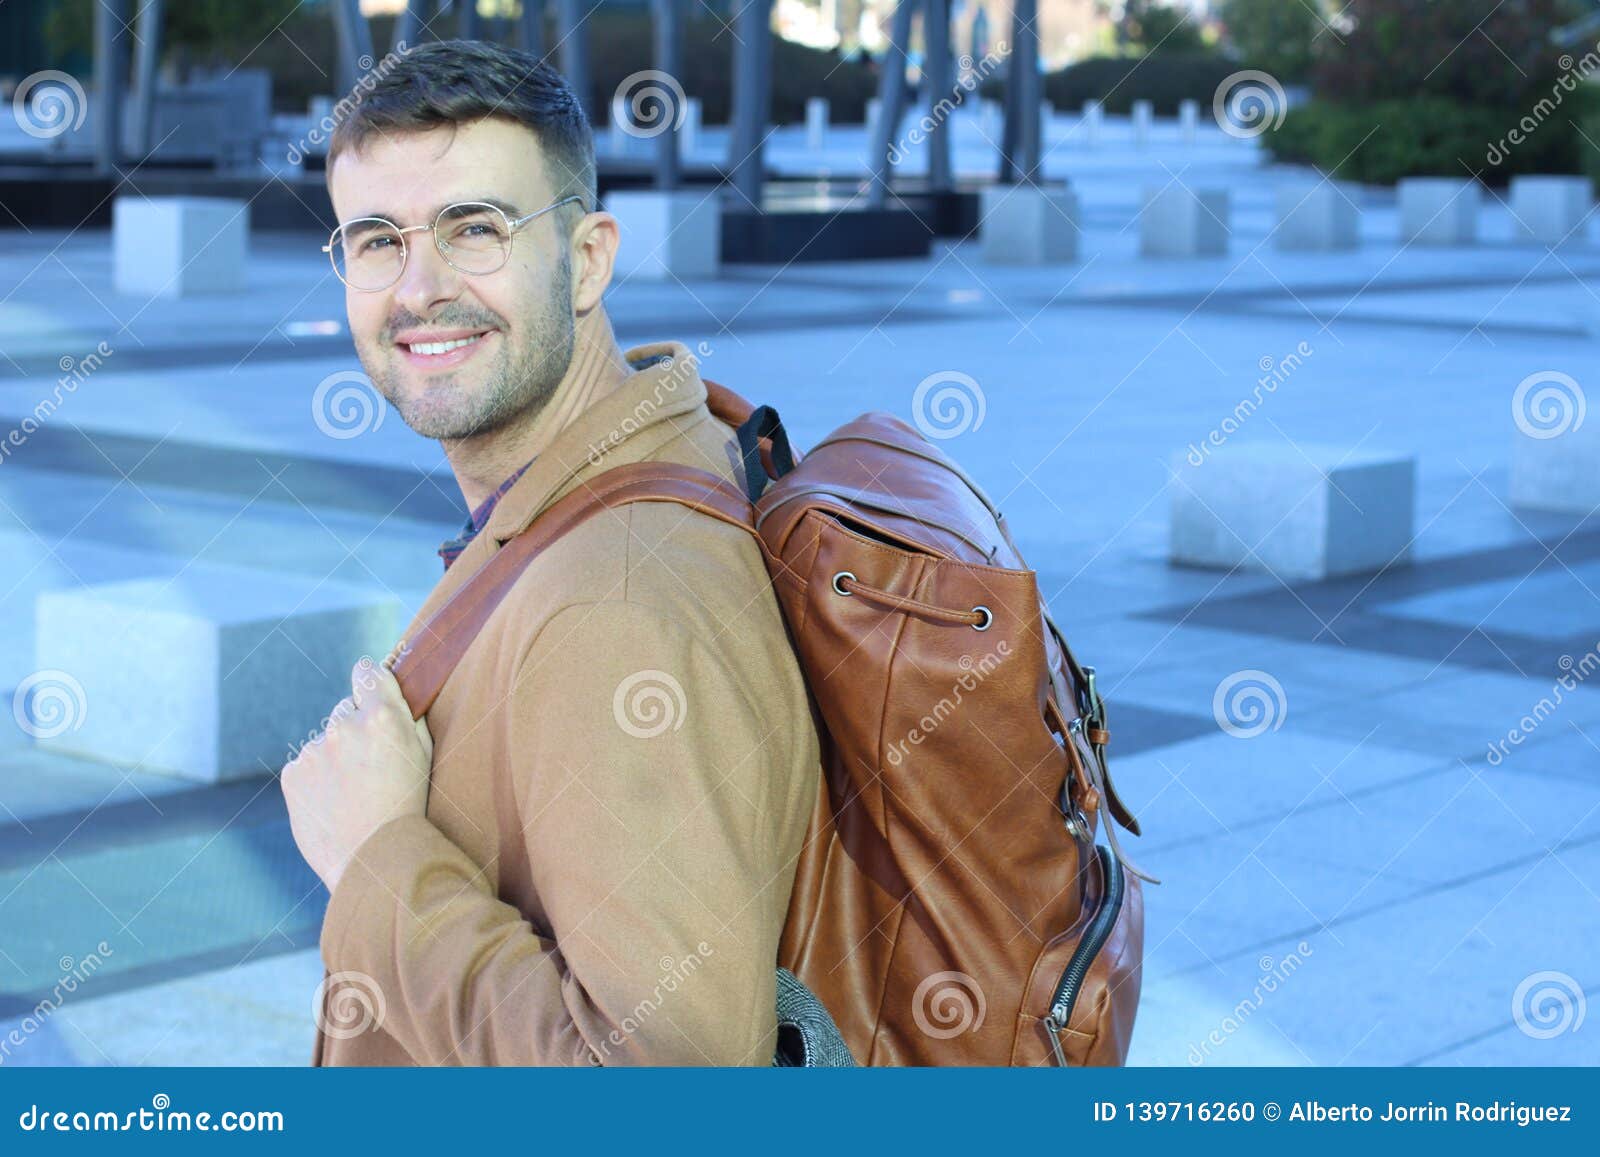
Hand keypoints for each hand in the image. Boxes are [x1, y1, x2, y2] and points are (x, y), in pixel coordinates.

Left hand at [282, 657, 433, 893]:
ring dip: (335, 757)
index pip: (367, 672)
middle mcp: (345, 726)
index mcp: (383, 717)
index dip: (370, 681)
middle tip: (370, 766)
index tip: (370, 690)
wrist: (373, 860)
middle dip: (355, 729)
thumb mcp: (423, 756)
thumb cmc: (407, 807)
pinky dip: (316, 780)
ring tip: (353, 793)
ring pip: (324, 742)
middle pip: (344, 710)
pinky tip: (334, 803)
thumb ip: (407, 718)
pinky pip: (306, 766)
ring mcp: (315, 750)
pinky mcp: (293, 774)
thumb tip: (396, 692)